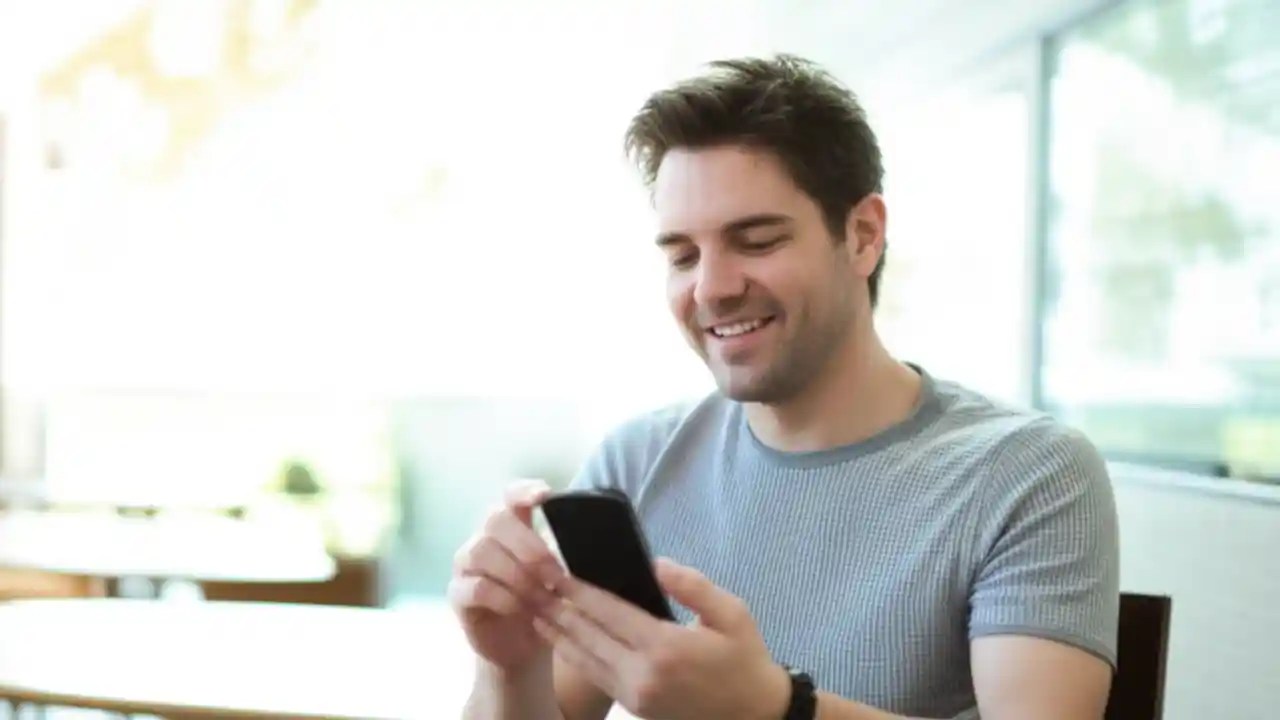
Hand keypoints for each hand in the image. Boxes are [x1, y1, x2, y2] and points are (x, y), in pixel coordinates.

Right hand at [448, 480, 565, 672]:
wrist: (524, 647)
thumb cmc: (544, 602)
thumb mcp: (559, 575)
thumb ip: (564, 553)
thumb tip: (586, 541)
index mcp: (512, 527)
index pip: (510, 495)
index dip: (524, 490)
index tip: (545, 496)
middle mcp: (484, 539)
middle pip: (495, 519)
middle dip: (528, 545)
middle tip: (555, 574)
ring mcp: (466, 565)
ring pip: (481, 551)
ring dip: (516, 573)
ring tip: (541, 596)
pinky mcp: (458, 595)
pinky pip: (474, 586)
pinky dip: (502, 597)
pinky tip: (521, 609)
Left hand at [533, 558, 791, 719]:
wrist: (752, 714)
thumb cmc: (744, 658)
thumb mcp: (732, 614)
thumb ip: (693, 586)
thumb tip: (655, 564)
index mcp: (664, 648)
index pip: (608, 613)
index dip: (577, 591)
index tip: (555, 570)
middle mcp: (642, 674)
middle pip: (586, 635)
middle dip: (557, 607)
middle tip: (531, 583)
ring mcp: (634, 695)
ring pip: (583, 659)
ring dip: (556, 632)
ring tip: (533, 607)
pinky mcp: (633, 707)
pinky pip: (594, 675)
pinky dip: (571, 653)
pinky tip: (559, 636)